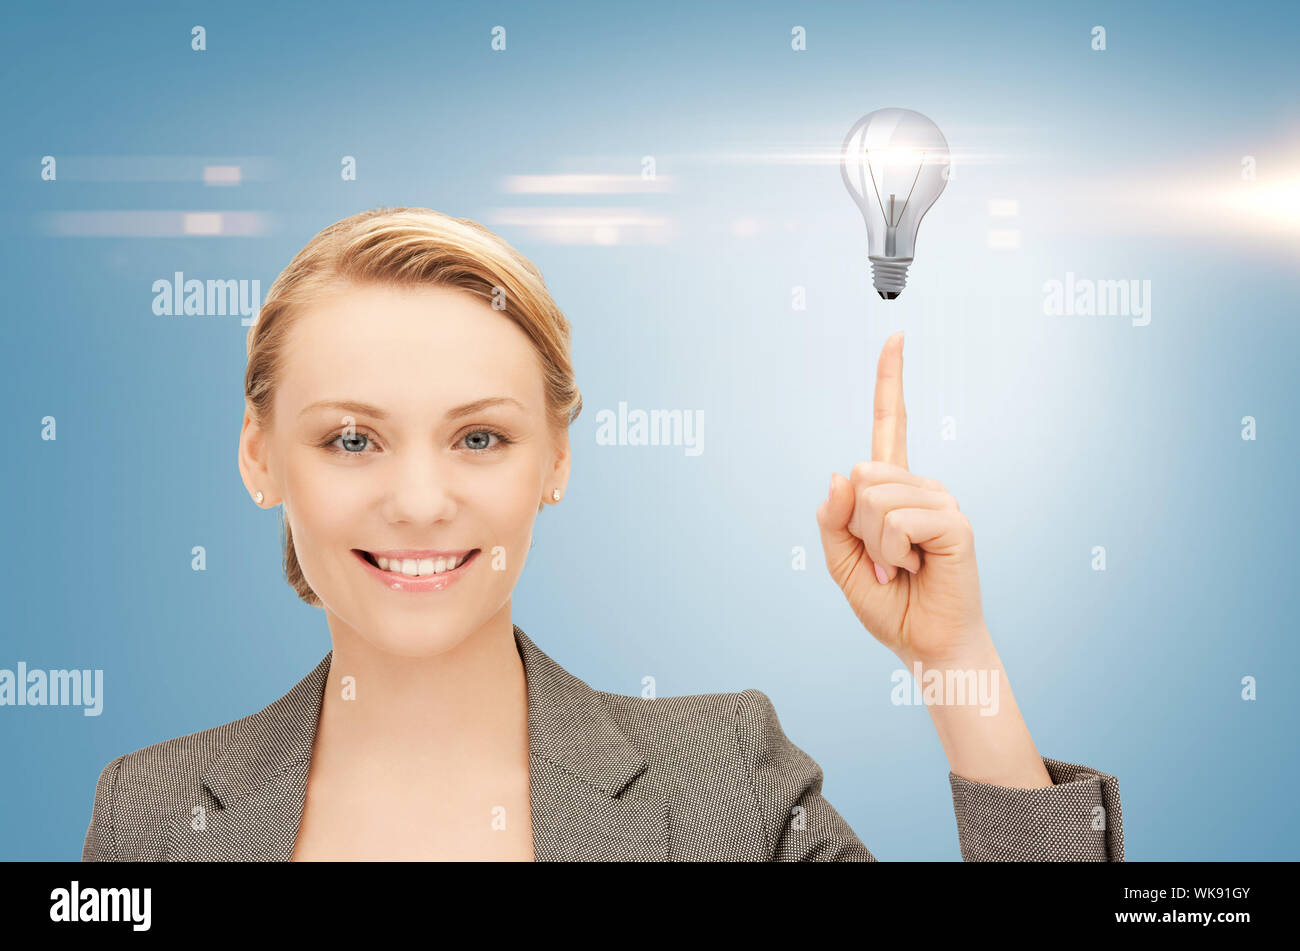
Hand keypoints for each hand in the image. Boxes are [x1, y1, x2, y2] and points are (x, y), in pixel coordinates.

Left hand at [816, 332, 987, 665]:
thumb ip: (833, 519)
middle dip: (856, 527)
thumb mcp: (842, 562)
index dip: (890, 380)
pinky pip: (896, 521)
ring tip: (900, 568)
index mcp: (892, 490)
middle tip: (883, 560)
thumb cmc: (889, 603)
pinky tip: (915, 568)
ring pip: (873, 501)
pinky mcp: (954, 522)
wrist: (925, 644)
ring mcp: (940, 501)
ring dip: (874, 548)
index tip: (895, 335)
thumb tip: (841, 474)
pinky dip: (892, 554)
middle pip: (859, 476)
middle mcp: (919, 487)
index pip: (891, 424)